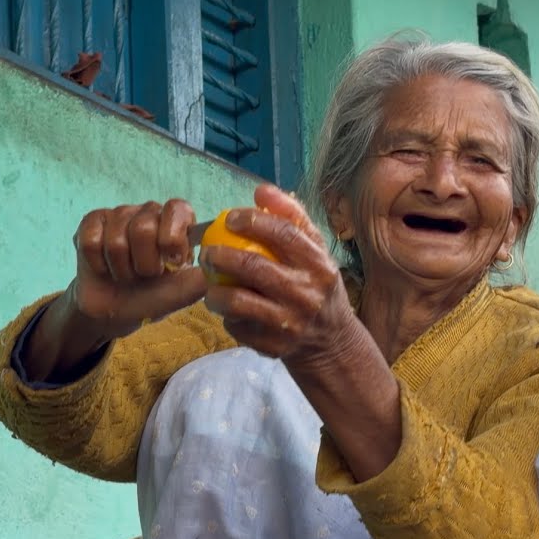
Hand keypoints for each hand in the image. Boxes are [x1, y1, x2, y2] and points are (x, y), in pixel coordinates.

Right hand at [67, 200, 207, 339]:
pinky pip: (91, 240)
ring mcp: (119, 214)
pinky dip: (98, 264)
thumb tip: (212, 264)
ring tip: (126, 275)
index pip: (177, 209)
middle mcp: (149, 212)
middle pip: (143, 228)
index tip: (171, 264)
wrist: (114, 312)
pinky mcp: (91, 222)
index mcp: (176, 222)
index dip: (171, 239)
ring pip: (116, 238)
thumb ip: (199, 280)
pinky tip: (104, 268)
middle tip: (145, 275)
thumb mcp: (180, 295)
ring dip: (121, 269)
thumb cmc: (151, 298)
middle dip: (143, 264)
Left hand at [200, 184, 356, 361]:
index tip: (230, 218)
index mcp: (319, 266)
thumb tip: (261, 190)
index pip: (284, 234)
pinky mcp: (274, 347)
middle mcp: (307, 294)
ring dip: (215, 292)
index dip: (253, 221)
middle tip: (208, 252)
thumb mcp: (316, 251)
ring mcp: (290, 324)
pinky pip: (238, 327)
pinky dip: (227, 317)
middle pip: (254, 267)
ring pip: (238, 302)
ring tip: (210, 285)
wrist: (331, 342)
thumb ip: (292, 218)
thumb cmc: (317, 286)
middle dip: (221, 256)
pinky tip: (227, 310)